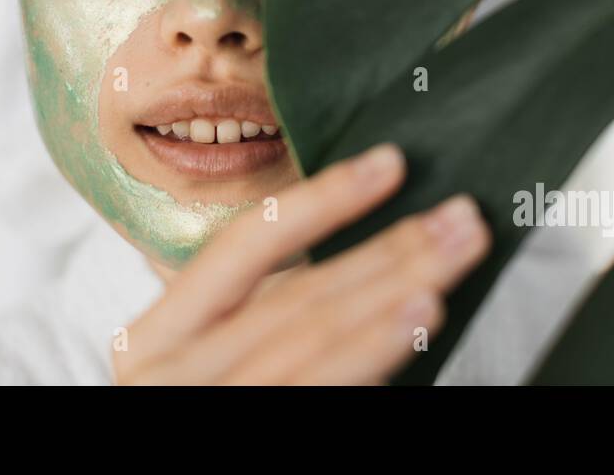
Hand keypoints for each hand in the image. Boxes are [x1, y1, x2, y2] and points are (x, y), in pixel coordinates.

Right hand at [112, 143, 490, 383]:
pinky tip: (416, 325)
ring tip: (451, 260)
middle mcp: (172, 380)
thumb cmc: (203, 406)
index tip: (389, 166)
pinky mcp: (259, 446)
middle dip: (386, 250)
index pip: (241, 251)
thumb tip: (366, 254)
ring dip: (392, 295)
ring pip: (313, 344)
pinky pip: (323, 397)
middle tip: (458, 216)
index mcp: (155, 341)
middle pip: (296, 298)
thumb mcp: (203, 361)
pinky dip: (375, 355)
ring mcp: (213, 417)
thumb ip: (261, 316)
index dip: (321, 203)